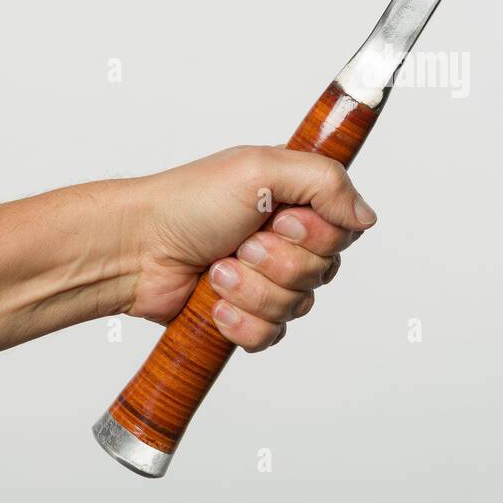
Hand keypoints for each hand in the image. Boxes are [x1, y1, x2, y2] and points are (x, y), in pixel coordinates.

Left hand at [129, 146, 377, 350]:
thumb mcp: (261, 168)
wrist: (136, 250)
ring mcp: (268, 281)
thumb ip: (326, 181)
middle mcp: (288, 241)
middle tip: (239, 241)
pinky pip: (271, 335)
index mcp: (297, 202)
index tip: (279, 220)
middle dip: (276, 262)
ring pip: (297, 306)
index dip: (316, 234)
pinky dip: (240, 321)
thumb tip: (367, 217)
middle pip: (324, 271)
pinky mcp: (247, 316)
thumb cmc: (189, 202)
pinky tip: (214, 304)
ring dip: (252, 290)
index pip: (345, 231)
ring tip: (217, 269)